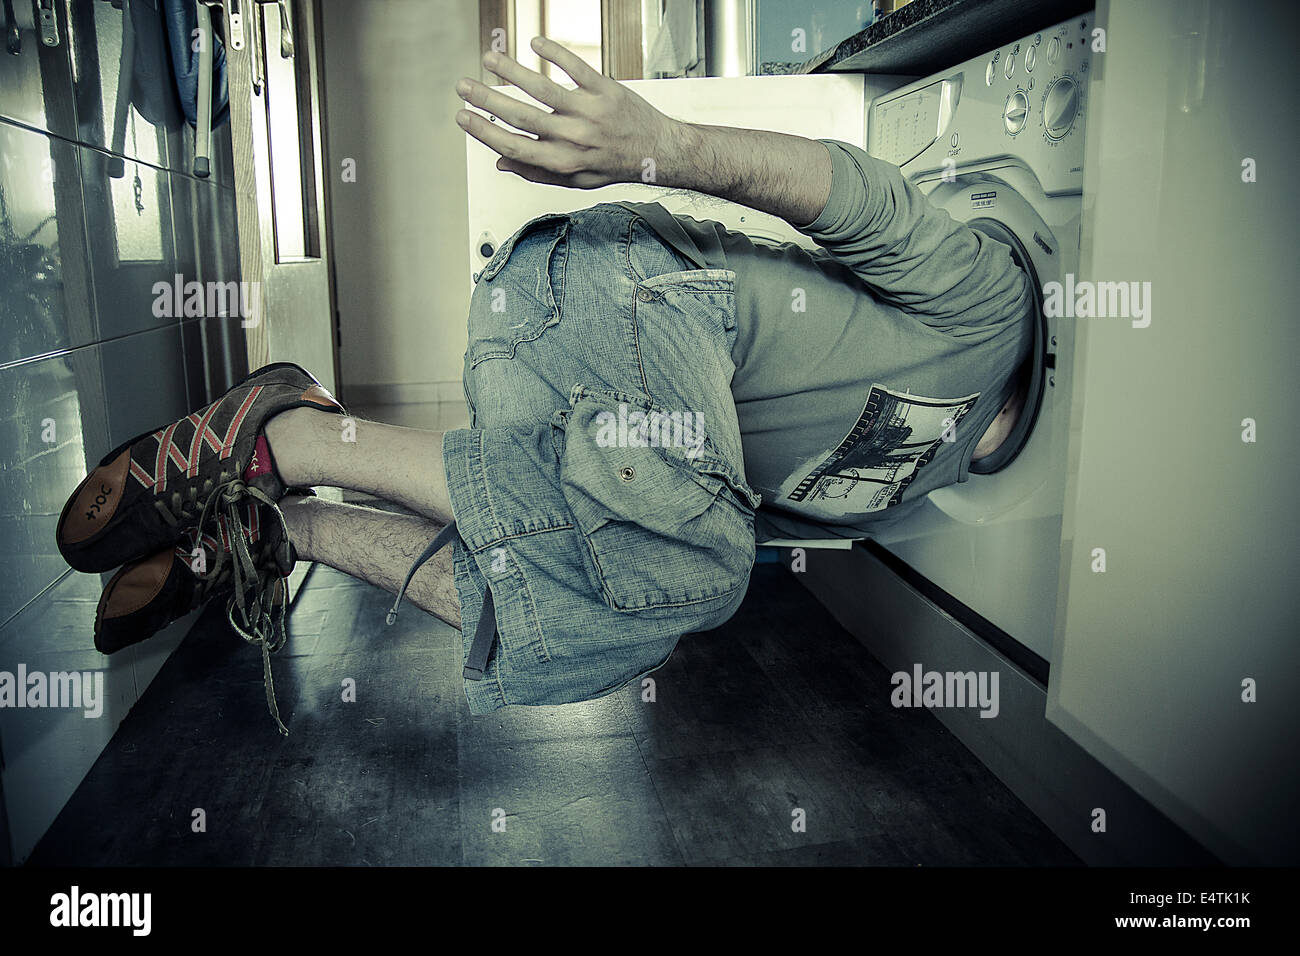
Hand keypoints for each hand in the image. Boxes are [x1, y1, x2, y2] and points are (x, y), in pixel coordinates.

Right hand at [454, 36, 682, 189]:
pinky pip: (575, 68)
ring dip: (512, 71)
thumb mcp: (575, 180)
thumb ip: (537, 172)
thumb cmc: (614, 164)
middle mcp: (573, 138)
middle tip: (463, 86)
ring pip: (543, 89)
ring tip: (489, 58)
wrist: (656, 150)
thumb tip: (502, 162)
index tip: (463, 117)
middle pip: (521, 117)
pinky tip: (534, 43)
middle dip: (487, 100)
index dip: (484, 132)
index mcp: (562, 161)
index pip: (513, 146)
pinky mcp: (604, 90)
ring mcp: (588, 112)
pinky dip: (554, 53)